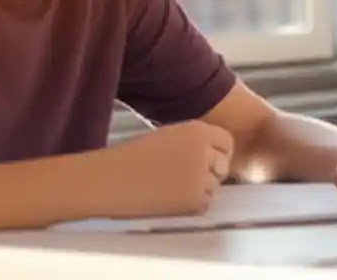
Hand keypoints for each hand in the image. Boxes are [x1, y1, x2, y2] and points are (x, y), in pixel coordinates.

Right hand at [98, 120, 233, 216]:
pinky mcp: (194, 199)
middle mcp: (204, 150)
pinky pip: (204, 205)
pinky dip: (191, 207)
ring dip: (199, 191)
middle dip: (210, 174)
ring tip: (170, 189)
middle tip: (185, 180)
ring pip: (214, 187)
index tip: (206, 163)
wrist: (109, 179)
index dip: (218, 155)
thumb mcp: (168, 136)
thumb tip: (216, 157)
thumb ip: (194, 142)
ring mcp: (201, 175)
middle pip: (224, 166)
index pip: (227, 143)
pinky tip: (168, 201)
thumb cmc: (132, 158)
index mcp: (197, 130)